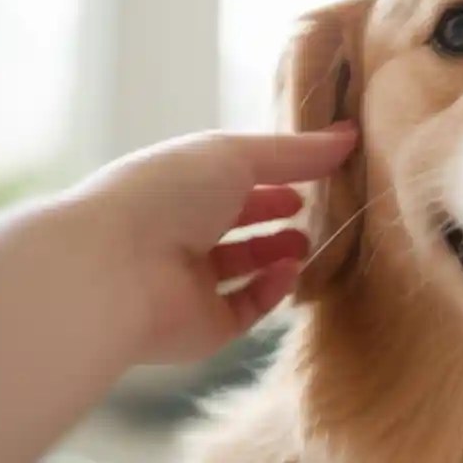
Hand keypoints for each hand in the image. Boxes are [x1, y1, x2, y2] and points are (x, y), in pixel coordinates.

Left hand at [73, 123, 356, 362]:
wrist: (112, 271)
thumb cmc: (165, 195)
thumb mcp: (235, 154)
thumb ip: (295, 151)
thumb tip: (350, 136)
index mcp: (181, 186)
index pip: (234, 179)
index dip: (275, 175)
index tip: (319, 171)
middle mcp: (181, 233)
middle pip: (239, 224)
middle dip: (279, 216)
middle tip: (321, 210)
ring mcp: (190, 283)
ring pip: (246, 269)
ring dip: (280, 254)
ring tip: (307, 242)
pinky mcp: (203, 327)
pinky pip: (247, 309)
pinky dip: (271, 290)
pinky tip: (287, 271)